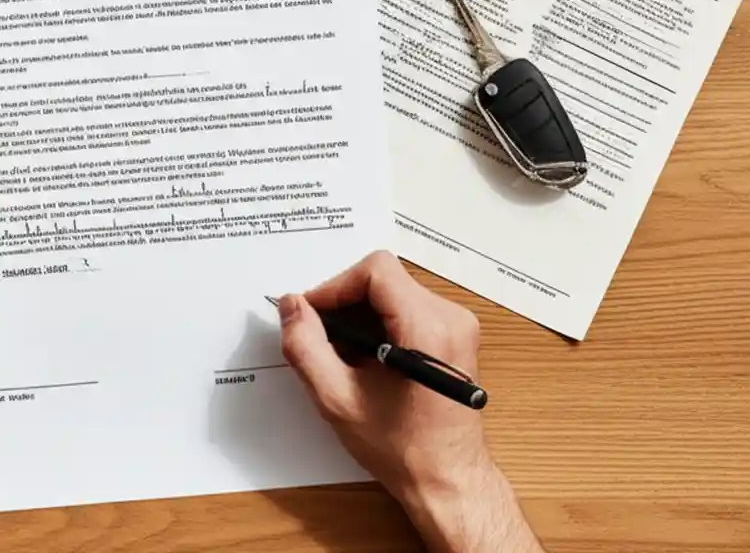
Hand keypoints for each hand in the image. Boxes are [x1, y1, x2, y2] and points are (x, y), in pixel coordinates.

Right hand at [279, 252, 542, 552]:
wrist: (448, 479)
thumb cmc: (401, 448)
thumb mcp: (338, 399)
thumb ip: (306, 347)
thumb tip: (291, 306)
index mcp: (428, 328)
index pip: (376, 270)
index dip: (335, 286)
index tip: (311, 314)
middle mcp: (451, 317)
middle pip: (384, 279)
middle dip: (344, 302)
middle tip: (320, 337)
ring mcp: (458, 325)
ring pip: (394, 291)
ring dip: (360, 314)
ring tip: (340, 353)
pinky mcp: (455, 335)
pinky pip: (408, 307)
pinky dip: (378, 323)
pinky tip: (364, 358)